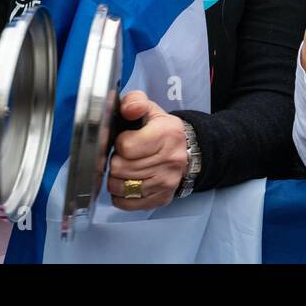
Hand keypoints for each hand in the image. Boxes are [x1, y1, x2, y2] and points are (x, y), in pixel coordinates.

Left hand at [107, 92, 187, 210]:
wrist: (188, 151)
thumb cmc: (162, 130)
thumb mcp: (151, 109)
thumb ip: (135, 102)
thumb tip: (129, 109)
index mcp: (167, 134)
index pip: (126, 147)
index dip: (120, 143)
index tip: (127, 140)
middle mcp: (170, 160)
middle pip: (120, 168)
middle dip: (117, 161)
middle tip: (125, 156)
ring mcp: (167, 182)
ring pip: (120, 187)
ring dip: (117, 178)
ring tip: (126, 169)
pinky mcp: (161, 199)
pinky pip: (126, 203)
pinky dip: (120, 195)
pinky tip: (127, 184)